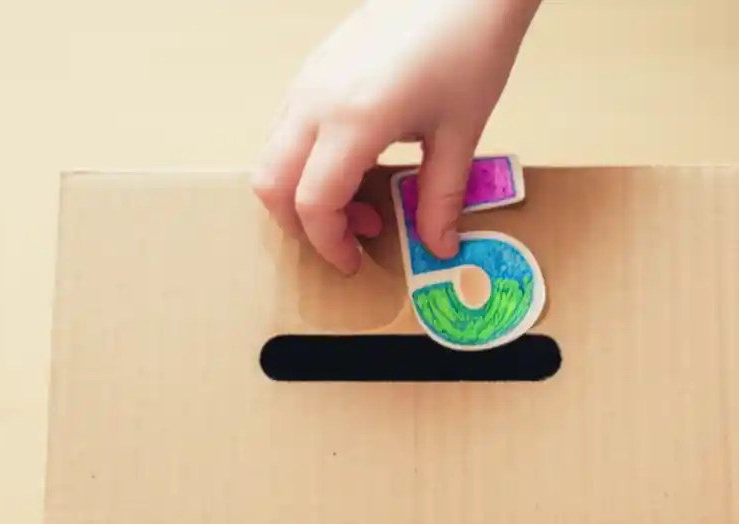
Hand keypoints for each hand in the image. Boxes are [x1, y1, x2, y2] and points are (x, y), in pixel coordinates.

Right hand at [252, 0, 539, 274]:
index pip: (312, 203)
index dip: (329, 243)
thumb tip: (438, 246)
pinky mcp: (314, 68)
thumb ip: (441, 197)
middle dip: (301, 225)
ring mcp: (308, 80)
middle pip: (271, 184)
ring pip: (272, 155)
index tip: (355, 260)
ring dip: (303, 192)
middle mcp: (316, 100)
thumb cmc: (468, 47)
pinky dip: (306, 160)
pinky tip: (356, 160)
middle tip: (350, 237)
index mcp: (353, 120)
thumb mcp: (461, 133)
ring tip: (361, 198)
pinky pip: (288, 127)